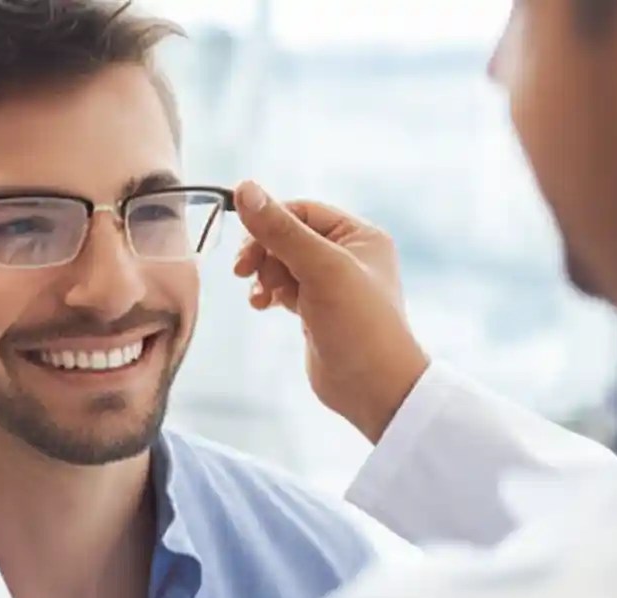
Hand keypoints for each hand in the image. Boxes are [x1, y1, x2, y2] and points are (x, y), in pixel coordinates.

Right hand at [232, 181, 428, 442]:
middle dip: (263, 251)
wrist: (374, 389)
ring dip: (263, 274)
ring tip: (258, 295)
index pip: (302, 211)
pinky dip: (267, 293)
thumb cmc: (359, 325)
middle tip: (243, 270)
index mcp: (359, 236)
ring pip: (282, 263)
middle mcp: (348, 256)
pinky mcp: (316, 311)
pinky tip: (261, 305)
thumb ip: (281, 230)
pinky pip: (283, 288)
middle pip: (288, 236)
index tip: (243, 240)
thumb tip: (244, 188)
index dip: (270, 221)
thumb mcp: (320, 269)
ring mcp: (331, 285)